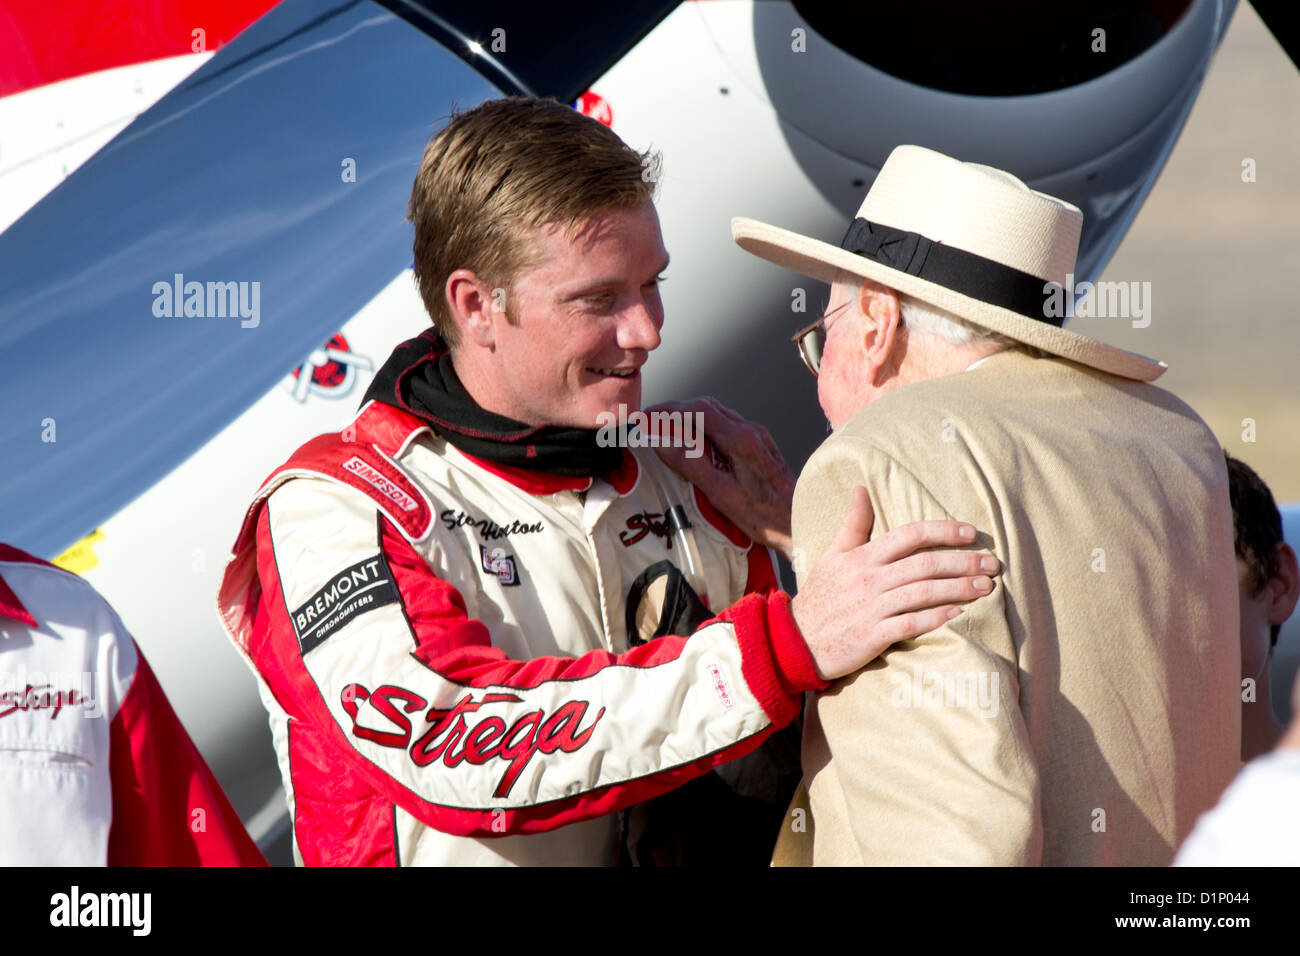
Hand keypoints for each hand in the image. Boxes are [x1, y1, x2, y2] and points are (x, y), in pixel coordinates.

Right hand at [647, 397, 795, 558]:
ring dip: (689, 416)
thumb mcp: (723, 496)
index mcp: (742, 440)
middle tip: (651, 422)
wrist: (802, 523)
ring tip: (666, 429)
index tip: (646, 417)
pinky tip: (694, 441)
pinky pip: (727, 425)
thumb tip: (663, 441)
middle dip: (676, 410)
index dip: (668, 410)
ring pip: (717, 413)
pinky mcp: (761, 445)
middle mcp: (751, 431)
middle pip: (707, 407)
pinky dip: (704, 426)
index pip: (698, 410)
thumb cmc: (765, 516)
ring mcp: (758, 436)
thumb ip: (692, 465)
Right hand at [792, 487, 1000, 680]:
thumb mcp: (832, 555)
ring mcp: (870, 608)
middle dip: (963, 562)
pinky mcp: (871, 636)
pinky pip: (910, 625)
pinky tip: (957, 613)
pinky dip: (935, 618)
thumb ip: (853, 524)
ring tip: (987, 587)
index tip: (972, 533)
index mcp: (861, 557)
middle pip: (924, 565)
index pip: (909, 535)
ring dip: (959, 589)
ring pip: (923, 593)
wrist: (794, 640)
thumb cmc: (821, 596)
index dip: (943, 531)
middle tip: (993, 564)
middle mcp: (868, 579)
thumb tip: (861, 489)